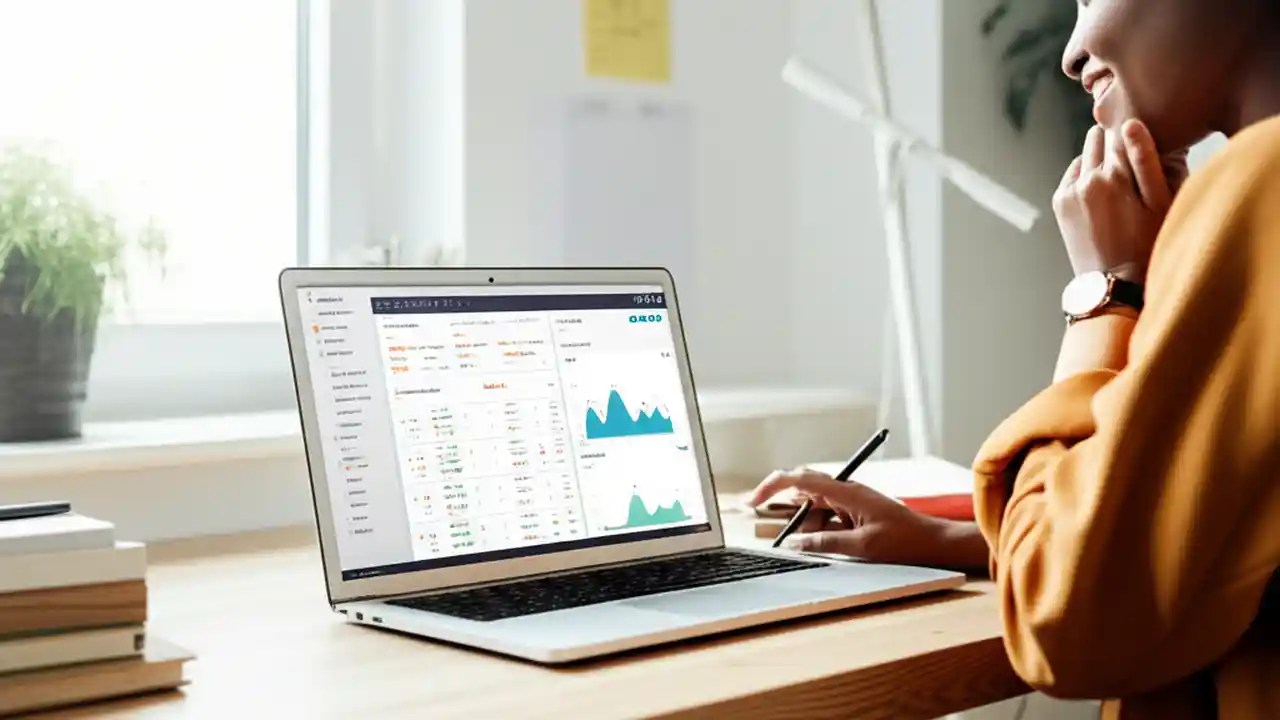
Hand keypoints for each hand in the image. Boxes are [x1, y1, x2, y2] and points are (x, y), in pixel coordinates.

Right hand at [749, 468, 987, 570]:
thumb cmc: (904, 541)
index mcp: (846, 491)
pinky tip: (821, 544)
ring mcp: (850, 501)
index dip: (772, 486)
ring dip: (806, 524)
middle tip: (769, 521)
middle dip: (785, 505)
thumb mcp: (861, 546)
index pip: (800, 479)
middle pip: (803, 489)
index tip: (754, 500)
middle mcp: (845, 491)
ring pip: (814, 506)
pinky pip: (827, 516)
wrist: (933, 543)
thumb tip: (795, 543)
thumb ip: (825, 543)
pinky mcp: (854, 512)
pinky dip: (819, 529)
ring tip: (812, 544)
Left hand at [1053, 120, 1187, 283]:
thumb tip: (1130, 124)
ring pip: (1084, 156)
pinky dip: (1085, 176)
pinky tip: (1102, 192)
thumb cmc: (1148, 243)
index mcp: (1114, 175)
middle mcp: (1086, 178)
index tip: (1142, 140)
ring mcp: (1069, 190)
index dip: (1134, 134)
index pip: (1122, 132)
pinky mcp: (1060, 202)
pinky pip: (1073, 174)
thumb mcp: (1160, 203)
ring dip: (1098, 161)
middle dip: (1114, 145)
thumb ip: (1146, 161)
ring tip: (1119, 183)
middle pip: (1099, 139)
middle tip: (1131, 165)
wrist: (1114, 282)